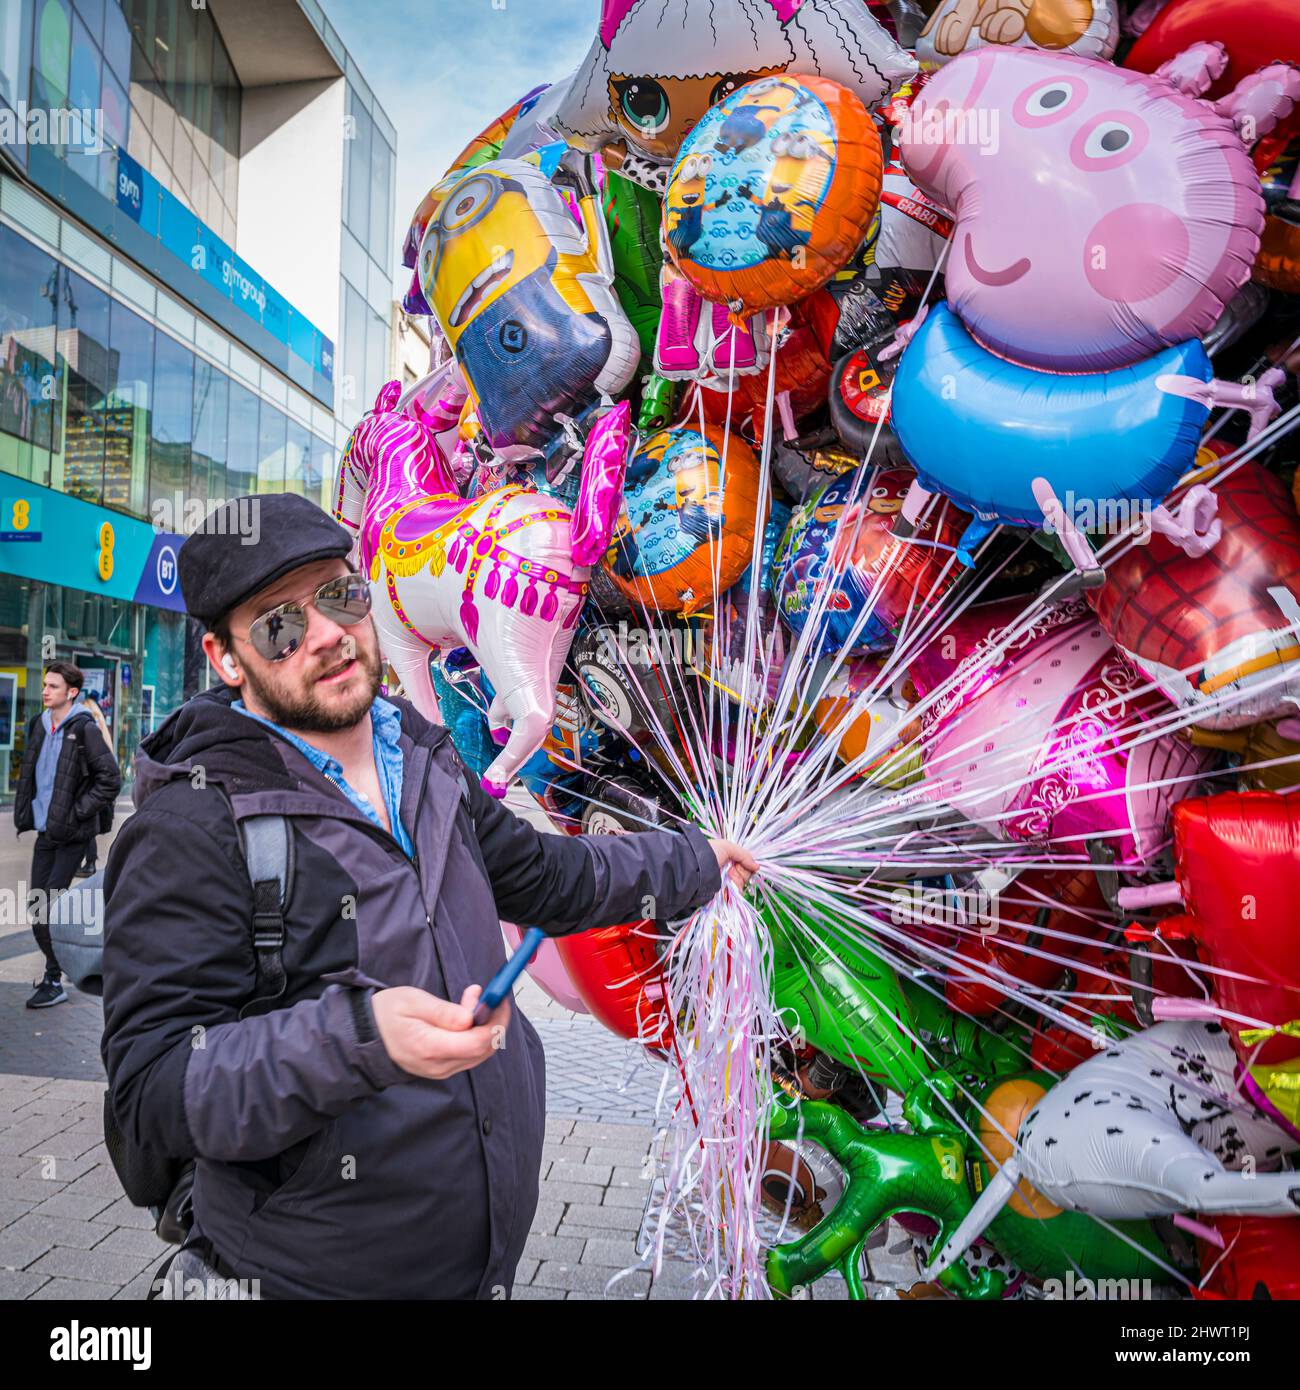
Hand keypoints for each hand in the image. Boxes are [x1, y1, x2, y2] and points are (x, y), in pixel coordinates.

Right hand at [371, 984, 509, 1080]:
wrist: (365, 1037)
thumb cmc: (386, 1015)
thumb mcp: (413, 1002)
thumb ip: (444, 1012)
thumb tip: (472, 1018)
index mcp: (430, 1047)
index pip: (476, 1042)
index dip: (494, 1021)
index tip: (498, 999)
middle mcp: (438, 1065)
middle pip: (483, 1050)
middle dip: (493, 1022)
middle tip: (487, 996)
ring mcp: (440, 1071)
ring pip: (479, 1054)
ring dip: (484, 1027)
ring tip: (471, 1000)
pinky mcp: (441, 1069)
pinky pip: (468, 1055)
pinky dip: (475, 1035)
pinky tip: (465, 1017)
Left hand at [709, 838, 758, 889]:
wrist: (694, 868)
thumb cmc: (707, 853)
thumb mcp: (727, 847)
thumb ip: (744, 855)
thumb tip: (756, 866)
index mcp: (727, 859)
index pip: (745, 864)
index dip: (745, 864)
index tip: (739, 863)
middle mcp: (727, 871)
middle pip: (745, 875)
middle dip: (740, 872)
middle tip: (731, 869)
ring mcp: (725, 883)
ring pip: (741, 885)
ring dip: (736, 880)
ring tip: (727, 876)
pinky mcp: (723, 894)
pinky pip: (736, 894)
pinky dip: (734, 889)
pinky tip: (727, 885)